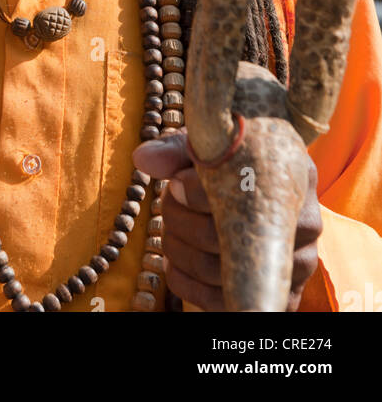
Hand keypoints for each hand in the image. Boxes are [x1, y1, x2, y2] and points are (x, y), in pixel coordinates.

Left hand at [133, 130, 321, 311]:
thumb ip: (178, 151)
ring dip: (178, 251)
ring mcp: (297, 265)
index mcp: (293, 175)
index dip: (196, 192)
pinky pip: (224, 302)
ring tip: (169, 230)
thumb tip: (143, 159)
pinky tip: (174, 262)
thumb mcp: (211, 148)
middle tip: (166, 203)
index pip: (242, 191)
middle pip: (227, 236)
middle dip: (180, 220)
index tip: (173, 185)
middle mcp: (306, 223)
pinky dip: (185, 283)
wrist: (262, 194)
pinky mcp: (281, 296)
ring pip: (221, 273)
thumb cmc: (232, 165)